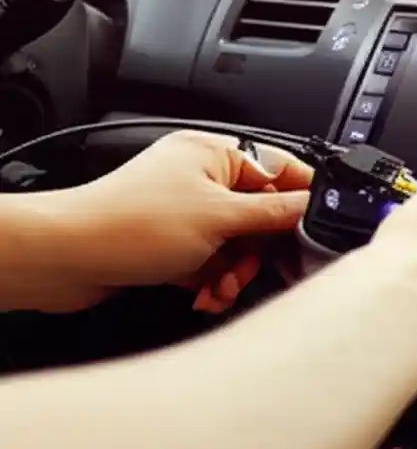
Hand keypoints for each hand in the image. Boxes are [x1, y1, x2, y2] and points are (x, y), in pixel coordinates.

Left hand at [26, 130, 312, 312]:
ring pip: (237, 243)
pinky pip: (212, 260)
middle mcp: (201, 177)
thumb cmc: (128, 224)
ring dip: (236, 271)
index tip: (319, 227)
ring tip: (221, 288)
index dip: (302, 198)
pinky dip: (213, 280)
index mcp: (215, 153)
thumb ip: (274, 213)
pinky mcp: (172, 242)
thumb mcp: (220, 218)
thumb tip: (312, 206)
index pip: (280, 168)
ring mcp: (186, 210)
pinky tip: (205, 295)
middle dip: (259, 250)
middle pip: (260, 213)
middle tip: (254, 269)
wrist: (65, 256)